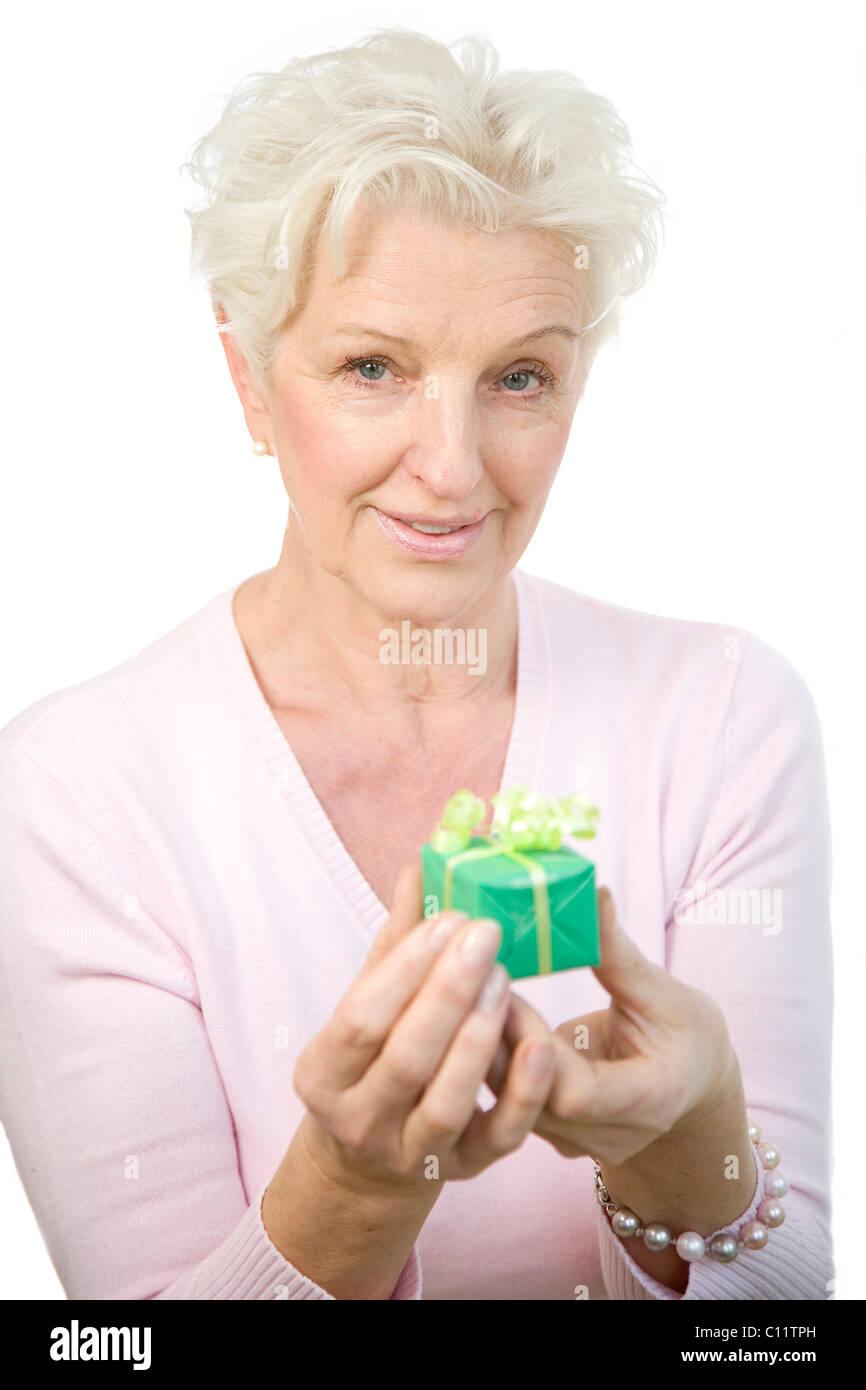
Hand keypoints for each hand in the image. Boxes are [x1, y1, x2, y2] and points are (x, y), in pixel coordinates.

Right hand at [292, 864, 556, 1190]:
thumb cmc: (374, 1057)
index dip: (406, 967)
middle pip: (405, 1057)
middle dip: (448, 991)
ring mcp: (408, 1153)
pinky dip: (522, 1094)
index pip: (360, 1017)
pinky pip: (496, 1138)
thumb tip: (418, 868)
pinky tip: (541, 1045)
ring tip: (507, 978)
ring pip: (447, 1100)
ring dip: (480, 1034)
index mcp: (322, 1074)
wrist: (372, 1156)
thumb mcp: (370, 1002)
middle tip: (487, 935)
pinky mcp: (460, 1172)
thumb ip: (395, 943)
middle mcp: (357, 1121)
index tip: (448, 919)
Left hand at [485, 887, 737, 1165]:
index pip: (577, 1095)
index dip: (534, 1046)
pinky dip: (486, 1054)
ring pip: (508, 1101)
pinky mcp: (546, 1128)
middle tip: (467, 978)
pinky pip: (506, 1096)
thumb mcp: (666, 993)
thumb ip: (621, 956)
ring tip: (461, 988)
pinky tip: (467, 1010)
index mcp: (648, 1102)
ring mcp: (573, 1140)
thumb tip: (594, 894)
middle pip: (531, 1097)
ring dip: (481, 1044)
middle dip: (495, 1037)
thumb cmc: (687, 1037)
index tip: (510, 992)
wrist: (691, 1089)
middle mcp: (605, 1135)